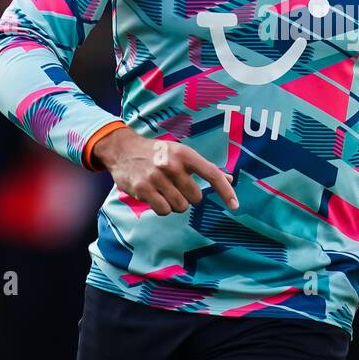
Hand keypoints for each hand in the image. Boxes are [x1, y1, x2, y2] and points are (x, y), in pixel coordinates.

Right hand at [92, 128, 237, 215]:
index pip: (212, 174)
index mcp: (185, 154)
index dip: (226, 191)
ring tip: (165, 191)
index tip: (235, 205)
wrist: (123, 149)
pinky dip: (162, 208)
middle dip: (188, 197)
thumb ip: (205, 167)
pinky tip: (156, 197)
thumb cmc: (157, 153)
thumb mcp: (181, 153)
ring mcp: (157, 177)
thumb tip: (229, 178)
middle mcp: (172, 165)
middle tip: (176, 187)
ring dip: (175, 204)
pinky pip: (163, 210)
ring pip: (180, 206)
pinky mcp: (143, 189)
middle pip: (195, 197)